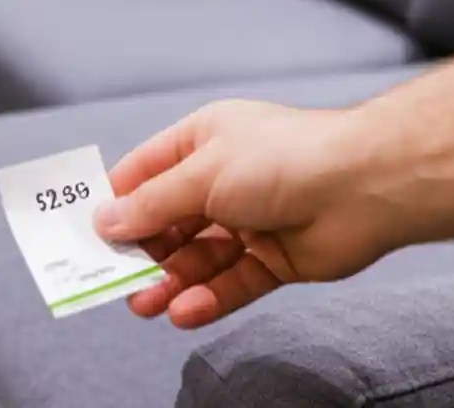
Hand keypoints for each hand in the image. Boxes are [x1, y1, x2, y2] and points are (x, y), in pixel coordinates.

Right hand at [92, 100, 396, 328]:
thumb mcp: (201, 175)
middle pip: (169, 221)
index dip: (116, 202)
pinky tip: (184, 311)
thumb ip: (150, 205)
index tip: (87, 234)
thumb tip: (103, 222)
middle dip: (142, 251)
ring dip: (169, 281)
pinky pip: (232, 281)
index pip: (145, 173)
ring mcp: (250, 221)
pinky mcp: (275, 258)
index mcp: (203, 141)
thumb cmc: (280, 161)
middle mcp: (223, 179)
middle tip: (114, 279)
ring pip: (197, 257)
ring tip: (143, 304)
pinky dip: (207, 297)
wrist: (367, 187)